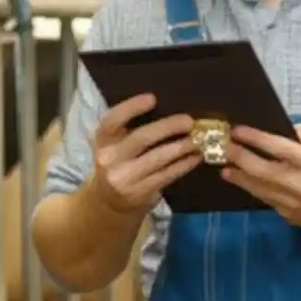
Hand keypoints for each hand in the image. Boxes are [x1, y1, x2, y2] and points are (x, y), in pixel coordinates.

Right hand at [89, 93, 202, 215]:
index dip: (131, 107)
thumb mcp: (114, 145)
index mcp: (102, 139)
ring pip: (158, 158)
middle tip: (189, 121)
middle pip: (141, 138)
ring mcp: (124, 178)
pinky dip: (184, 165)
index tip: (153, 98)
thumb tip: (169, 109)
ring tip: (198, 139)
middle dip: (168, 127)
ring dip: (182, 147)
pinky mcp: (140, 193)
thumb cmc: (117, 163)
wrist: (108, 202)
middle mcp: (109, 158)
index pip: (112, 120)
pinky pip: (167, 175)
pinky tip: (195, 157)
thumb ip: (129, 129)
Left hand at [220, 123, 300, 235]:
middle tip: (223, 145)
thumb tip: (288, 129)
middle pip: (261, 170)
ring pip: (258, 188)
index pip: (279, 148)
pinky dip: (251, 189)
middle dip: (238, 156)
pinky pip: (265, 200)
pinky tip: (241, 179)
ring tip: (224, 164)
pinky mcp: (289, 216)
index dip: (256, 138)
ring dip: (238, 175)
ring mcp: (294, 204)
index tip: (238, 130)